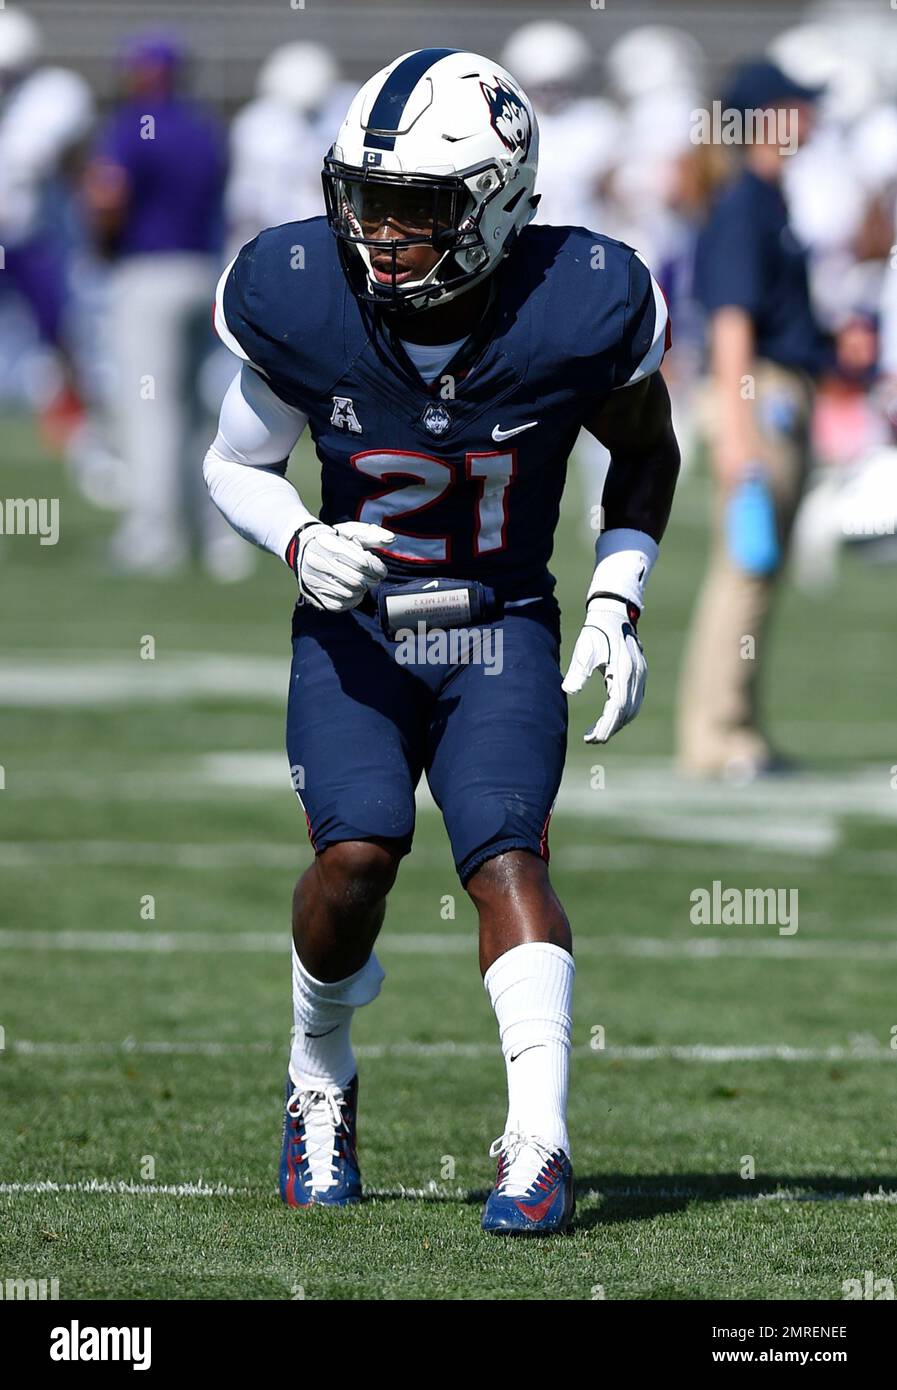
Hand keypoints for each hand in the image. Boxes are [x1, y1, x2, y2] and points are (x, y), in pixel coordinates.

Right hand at [291, 520, 393, 610]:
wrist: (302, 547)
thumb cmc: (334, 539)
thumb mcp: (351, 532)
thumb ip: (372, 535)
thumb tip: (391, 539)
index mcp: (329, 544)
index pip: (362, 563)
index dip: (377, 568)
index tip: (380, 569)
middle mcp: (319, 562)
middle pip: (357, 580)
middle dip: (371, 581)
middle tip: (374, 578)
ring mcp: (314, 580)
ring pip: (349, 593)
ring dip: (362, 590)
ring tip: (363, 583)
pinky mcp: (313, 593)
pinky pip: (339, 605)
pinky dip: (352, 601)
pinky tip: (354, 592)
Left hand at [561, 597, 645, 742]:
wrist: (614, 613)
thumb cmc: (596, 631)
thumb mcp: (584, 649)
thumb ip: (578, 671)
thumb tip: (569, 691)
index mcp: (623, 670)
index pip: (617, 707)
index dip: (606, 725)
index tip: (592, 738)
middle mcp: (636, 675)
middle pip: (626, 712)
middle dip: (610, 728)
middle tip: (591, 739)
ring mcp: (641, 675)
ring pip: (633, 709)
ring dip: (617, 723)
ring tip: (598, 732)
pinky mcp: (640, 674)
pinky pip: (635, 701)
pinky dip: (624, 713)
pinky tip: (610, 718)